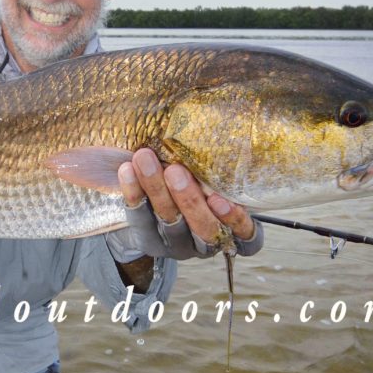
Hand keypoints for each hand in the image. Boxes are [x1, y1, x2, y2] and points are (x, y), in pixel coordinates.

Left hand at [115, 149, 254, 258]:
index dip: (235, 220)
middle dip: (189, 199)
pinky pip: (140, 219)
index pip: (246, 236)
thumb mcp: (213, 184)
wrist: (154, 220)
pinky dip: (133, 193)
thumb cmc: (196, 188)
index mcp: (231, 230)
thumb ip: (217, 172)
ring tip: (145, 158)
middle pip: (202, 227)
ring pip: (169, 220)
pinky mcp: (149, 242)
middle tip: (176, 170)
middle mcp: (206, 241)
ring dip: (156, 188)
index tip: (221, 199)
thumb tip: (221, 128)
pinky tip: (127, 170)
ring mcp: (177, 245)